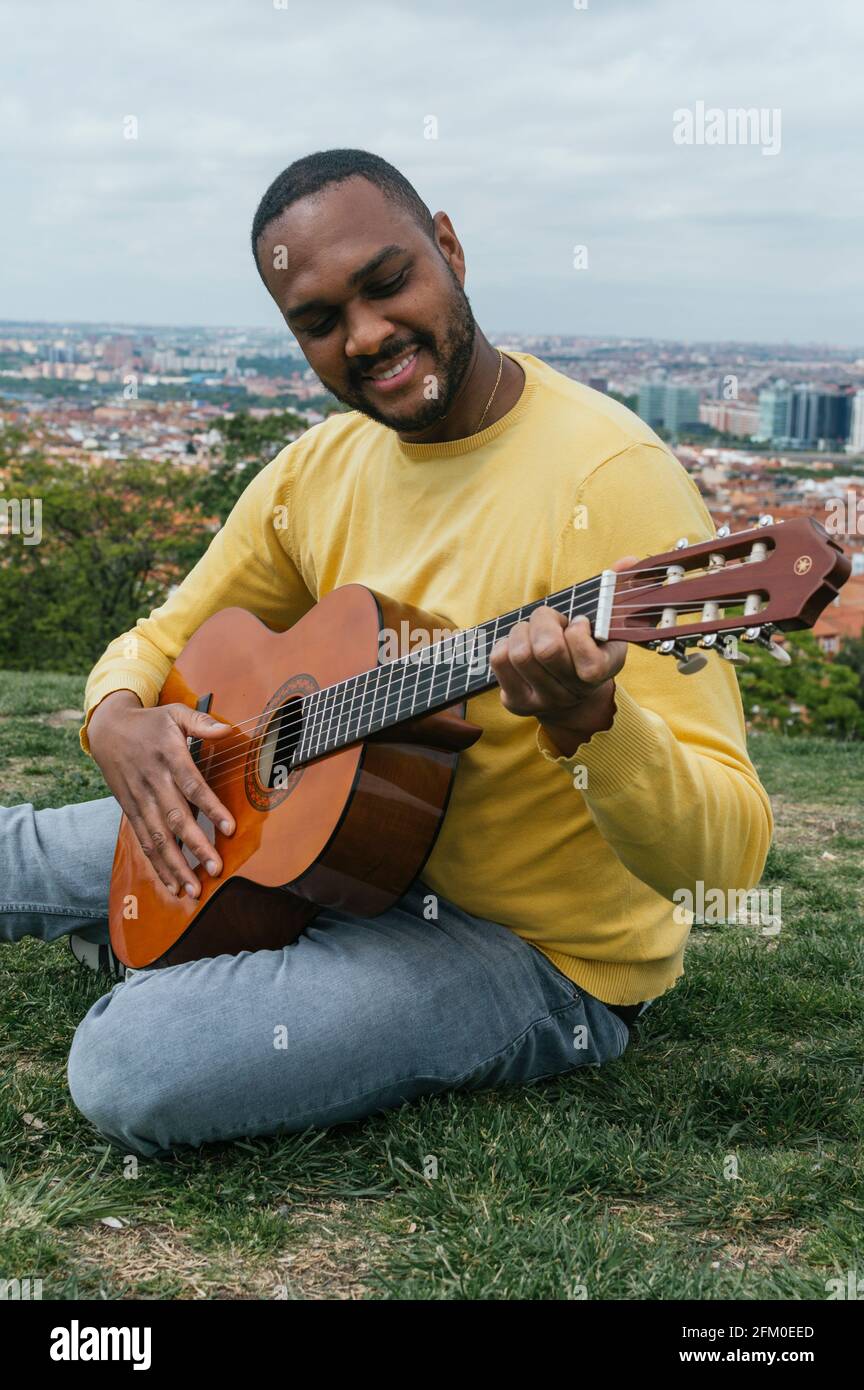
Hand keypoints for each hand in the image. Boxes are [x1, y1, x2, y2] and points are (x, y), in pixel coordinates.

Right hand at [87, 690, 235, 898]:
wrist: (107, 729)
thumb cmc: (149, 722)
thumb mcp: (175, 713)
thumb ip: (202, 722)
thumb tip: (229, 730)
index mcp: (169, 757)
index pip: (193, 786)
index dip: (211, 808)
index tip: (229, 829)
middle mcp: (153, 782)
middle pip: (176, 819)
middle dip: (196, 846)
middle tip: (216, 869)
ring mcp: (139, 799)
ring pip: (158, 837)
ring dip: (176, 865)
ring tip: (194, 890)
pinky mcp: (130, 811)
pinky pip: (144, 841)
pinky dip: (157, 865)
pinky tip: (172, 885)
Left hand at [489, 556, 635, 754]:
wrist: (570, 696)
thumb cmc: (587, 646)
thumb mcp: (606, 623)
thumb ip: (615, 590)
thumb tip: (629, 560)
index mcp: (603, 672)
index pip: (590, 664)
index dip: (579, 633)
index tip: (580, 623)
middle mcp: (574, 693)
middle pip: (547, 650)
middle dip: (544, 622)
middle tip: (551, 621)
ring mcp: (544, 701)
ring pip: (520, 654)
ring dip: (523, 631)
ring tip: (534, 632)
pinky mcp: (517, 702)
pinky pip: (500, 660)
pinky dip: (506, 642)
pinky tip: (520, 644)